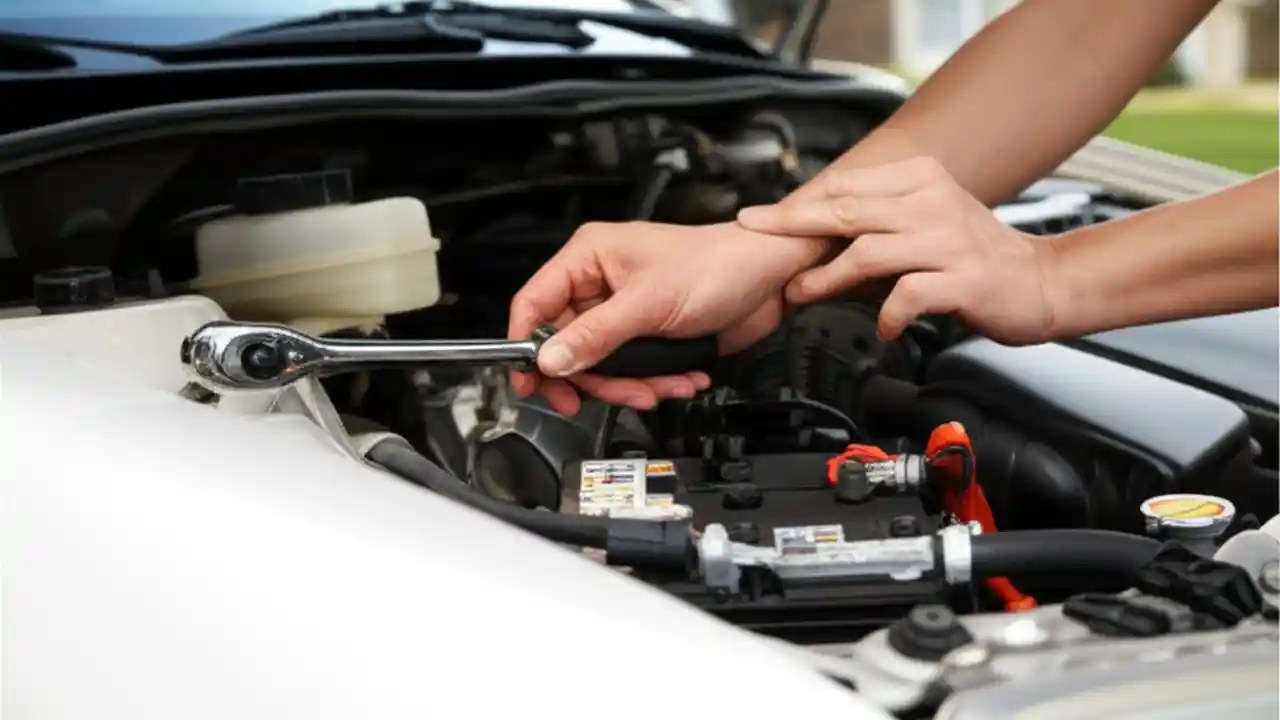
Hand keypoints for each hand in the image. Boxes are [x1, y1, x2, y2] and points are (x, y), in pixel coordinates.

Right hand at [508, 221, 828, 414]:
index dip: (525, 345)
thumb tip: (551, 359)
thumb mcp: (649, 303)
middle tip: (603, 396)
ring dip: (631, 385)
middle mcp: (601, 284)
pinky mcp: (647, 336)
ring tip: (660, 386)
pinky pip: (631, 372)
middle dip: (592, 377)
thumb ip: (596, 335)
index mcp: (589, 257)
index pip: (534, 303)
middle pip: (565, 346)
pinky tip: (682, 376)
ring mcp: (624, 313)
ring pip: (600, 366)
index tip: (529, 381)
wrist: (770, 279)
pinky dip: (655, 382)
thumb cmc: (719, 265)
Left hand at [737, 157, 1061, 344]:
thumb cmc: (974, 259)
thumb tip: (812, 233)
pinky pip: (908, 295)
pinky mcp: (962, 279)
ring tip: (803, 293)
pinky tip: (880, 327)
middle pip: (847, 212)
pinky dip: (886, 314)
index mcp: (922, 179)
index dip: (799, 204)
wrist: (1040, 283)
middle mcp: (933, 204)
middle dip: (794, 226)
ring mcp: (948, 241)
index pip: (846, 187)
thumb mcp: (924, 224)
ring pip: (869, 252)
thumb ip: (875, 223)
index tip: (761, 218)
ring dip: (828, 277)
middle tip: (759, 240)